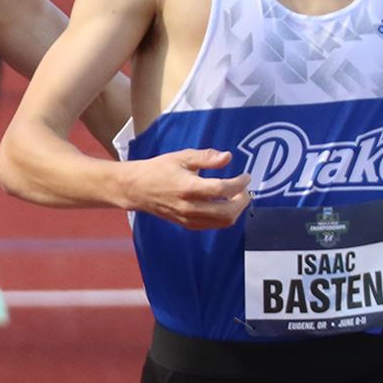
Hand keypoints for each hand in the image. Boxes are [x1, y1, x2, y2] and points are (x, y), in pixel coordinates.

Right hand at [123, 148, 251, 228]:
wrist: (135, 188)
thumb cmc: (158, 170)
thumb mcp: (181, 157)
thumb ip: (206, 157)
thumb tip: (228, 157)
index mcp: (188, 187)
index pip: (223, 189)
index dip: (240, 183)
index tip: (246, 176)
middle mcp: (189, 206)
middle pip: (227, 212)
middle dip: (242, 200)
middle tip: (244, 189)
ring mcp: (187, 218)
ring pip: (223, 222)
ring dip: (235, 210)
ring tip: (236, 197)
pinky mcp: (186, 224)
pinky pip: (212, 225)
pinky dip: (223, 217)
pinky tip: (222, 205)